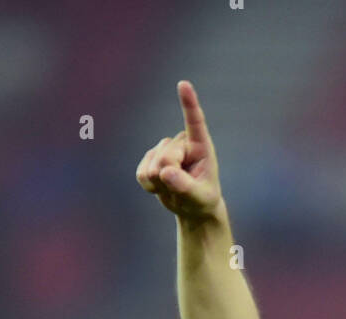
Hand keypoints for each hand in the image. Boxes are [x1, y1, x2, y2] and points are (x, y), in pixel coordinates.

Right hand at [136, 80, 223, 222]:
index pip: (194, 122)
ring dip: (161, 185)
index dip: (188, 103)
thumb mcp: (200, 197)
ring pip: (153, 168)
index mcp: (200, 145)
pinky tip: (161, 187)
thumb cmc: (202, 198)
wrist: (191, 206)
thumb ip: (185, 186)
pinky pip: (142, 175)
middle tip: (182, 188)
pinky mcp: (150, 158)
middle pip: (166, 159)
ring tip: (175, 188)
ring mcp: (164, 148)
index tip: (183, 85)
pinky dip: (150, 187)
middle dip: (170, 179)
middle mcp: (181, 142)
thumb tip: (165, 173)